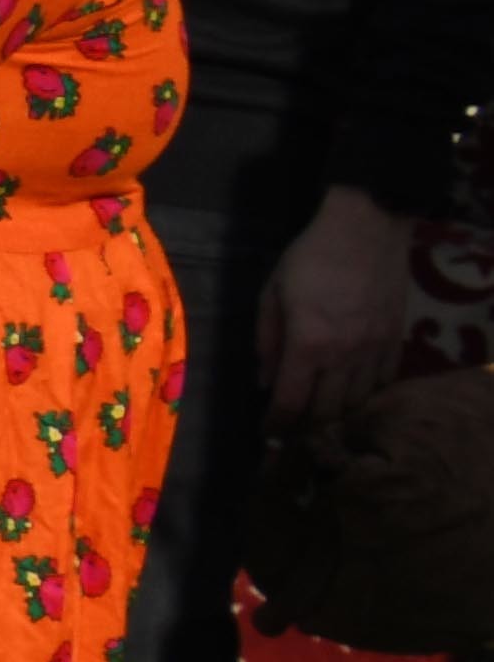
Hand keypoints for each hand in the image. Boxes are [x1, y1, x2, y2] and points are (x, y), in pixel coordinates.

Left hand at [266, 180, 424, 428]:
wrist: (367, 227)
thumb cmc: (310, 257)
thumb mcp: (271, 295)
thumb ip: (266, 341)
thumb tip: (265, 381)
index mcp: (308, 344)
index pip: (291, 402)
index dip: (276, 424)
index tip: (267, 434)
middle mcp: (345, 354)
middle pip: (327, 411)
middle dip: (306, 425)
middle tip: (293, 427)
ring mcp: (376, 348)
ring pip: (359, 401)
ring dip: (338, 412)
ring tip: (321, 412)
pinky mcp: (397, 338)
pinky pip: (386, 381)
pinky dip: (368, 393)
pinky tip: (354, 391)